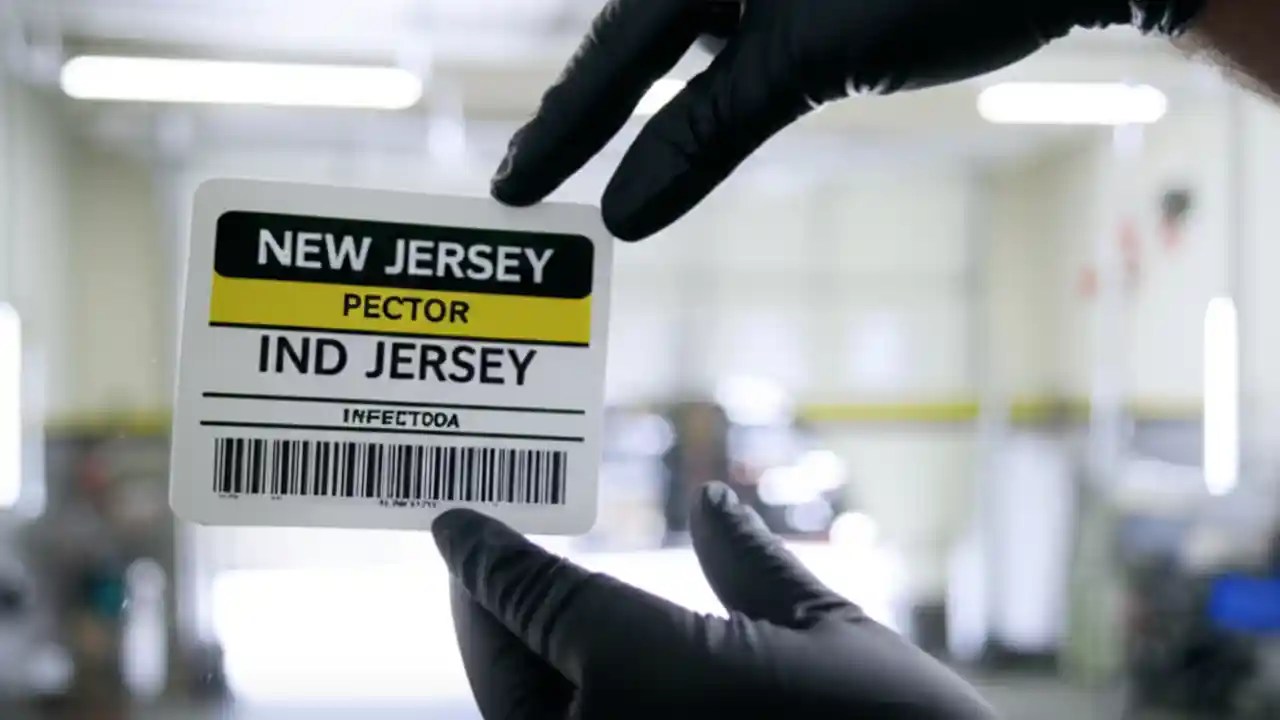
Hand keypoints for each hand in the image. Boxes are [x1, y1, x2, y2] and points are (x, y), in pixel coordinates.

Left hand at [433, 482, 995, 718]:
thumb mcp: (832, 635)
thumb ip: (754, 566)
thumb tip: (714, 503)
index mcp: (638, 673)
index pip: (530, 595)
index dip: (485, 553)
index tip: (454, 523)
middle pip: (503, 669)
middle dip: (487, 610)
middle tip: (481, 561)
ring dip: (517, 670)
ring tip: (525, 615)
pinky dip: (559, 714)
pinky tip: (580, 688)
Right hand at [491, 0, 1202, 240]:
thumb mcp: (805, 59)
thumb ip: (704, 129)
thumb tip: (623, 213)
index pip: (617, 43)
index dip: (562, 123)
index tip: (514, 187)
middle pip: (639, 31)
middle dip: (591, 105)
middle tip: (532, 174)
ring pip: (687, 33)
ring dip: (647, 96)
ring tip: (590, 149)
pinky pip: (736, 34)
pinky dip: (710, 82)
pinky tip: (687, 113)